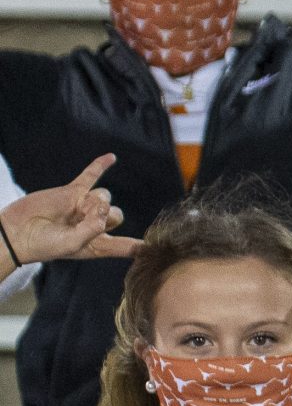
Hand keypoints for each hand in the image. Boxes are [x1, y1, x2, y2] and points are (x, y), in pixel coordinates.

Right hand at [0, 155, 133, 265]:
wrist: (17, 232)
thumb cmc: (45, 245)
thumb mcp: (72, 245)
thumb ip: (92, 230)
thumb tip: (103, 212)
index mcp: (98, 244)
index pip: (125, 245)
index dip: (140, 246)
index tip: (159, 248)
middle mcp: (94, 224)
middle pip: (117, 215)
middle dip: (104, 216)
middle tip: (84, 220)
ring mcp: (82, 206)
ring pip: (104, 197)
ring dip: (93, 203)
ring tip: (73, 211)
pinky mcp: (71, 192)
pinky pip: (89, 176)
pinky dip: (99, 166)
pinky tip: (111, 157)